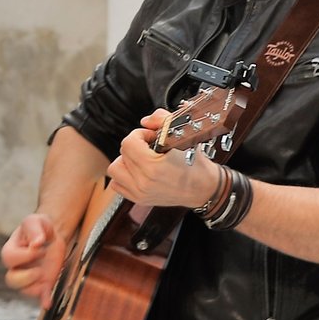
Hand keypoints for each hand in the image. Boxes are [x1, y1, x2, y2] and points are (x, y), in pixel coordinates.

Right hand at [1, 213, 68, 308]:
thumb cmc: (40, 227)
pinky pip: (41, 295)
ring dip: (34, 288)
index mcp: (11, 251)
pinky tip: (47, 303)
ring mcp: (30, 277)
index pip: (10, 258)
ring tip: (44, 279)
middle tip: (39, 269)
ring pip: (23, 290)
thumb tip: (36, 243)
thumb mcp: (36, 221)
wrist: (52, 236)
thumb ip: (34, 229)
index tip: (40, 246)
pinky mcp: (44, 282)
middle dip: (25, 277)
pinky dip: (44, 300)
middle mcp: (17, 267)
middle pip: (11, 280)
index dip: (25, 255)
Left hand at [105, 109, 219, 208]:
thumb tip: (146, 121)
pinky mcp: (138, 199)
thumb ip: (163, 120)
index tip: (152, 137)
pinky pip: (116, 184)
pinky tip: (137, 171)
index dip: (140, 134)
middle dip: (135, 145)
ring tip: (141, 158)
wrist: (204, 188)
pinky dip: (124, 175)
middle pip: (122, 153)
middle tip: (149, 146)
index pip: (129, 143)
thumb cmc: (196, 164)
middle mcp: (143, 182)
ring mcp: (139, 192)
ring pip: (115, 169)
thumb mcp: (184, 136)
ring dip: (125, 160)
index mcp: (154, 167)